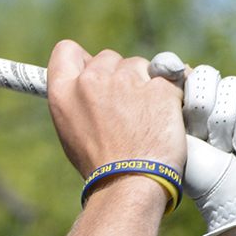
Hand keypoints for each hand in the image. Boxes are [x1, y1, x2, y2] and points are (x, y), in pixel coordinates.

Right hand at [46, 40, 185, 178]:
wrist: (130, 184)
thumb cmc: (101, 165)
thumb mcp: (71, 131)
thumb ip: (77, 99)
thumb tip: (90, 82)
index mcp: (63, 92)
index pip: (67, 50)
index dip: (83, 59)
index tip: (94, 71)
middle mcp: (91, 80)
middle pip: (109, 57)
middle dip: (119, 75)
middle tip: (126, 108)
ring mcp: (127, 81)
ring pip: (141, 65)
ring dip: (146, 84)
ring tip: (146, 118)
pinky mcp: (159, 87)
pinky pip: (170, 77)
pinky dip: (172, 93)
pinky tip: (168, 115)